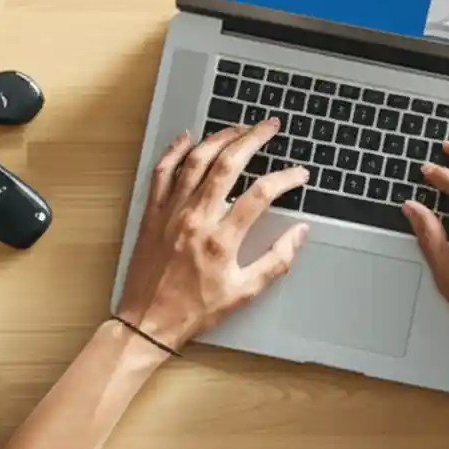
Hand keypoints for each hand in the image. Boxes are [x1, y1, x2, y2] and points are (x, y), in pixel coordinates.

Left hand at [116, 119, 309, 350]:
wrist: (148, 321)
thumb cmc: (194, 310)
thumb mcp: (245, 292)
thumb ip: (277, 260)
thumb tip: (300, 232)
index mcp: (221, 240)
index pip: (261, 194)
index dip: (285, 178)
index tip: (299, 174)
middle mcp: (196, 218)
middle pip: (228, 164)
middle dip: (253, 139)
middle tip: (270, 127)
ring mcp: (171, 212)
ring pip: (196, 160)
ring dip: (220, 137)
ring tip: (239, 127)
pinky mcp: (153, 212)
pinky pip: (162, 171)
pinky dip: (175, 150)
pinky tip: (188, 137)